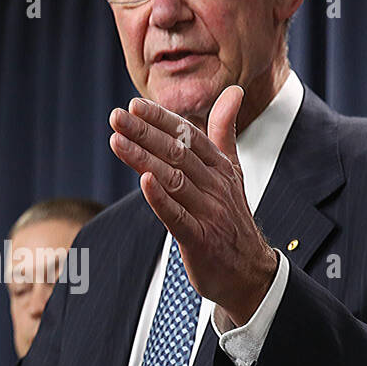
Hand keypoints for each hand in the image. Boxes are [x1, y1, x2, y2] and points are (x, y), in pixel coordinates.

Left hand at [108, 84, 276, 325]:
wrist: (250, 273)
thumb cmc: (232, 220)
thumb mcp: (232, 172)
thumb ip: (225, 133)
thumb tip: (234, 91)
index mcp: (221, 168)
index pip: (189, 136)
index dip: (162, 119)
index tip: (135, 104)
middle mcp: (216, 187)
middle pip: (178, 153)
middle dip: (144, 132)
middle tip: (116, 116)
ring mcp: (209, 213)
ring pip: (173, 179)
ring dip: (143, 158)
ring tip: (116, 140)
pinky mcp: (200, 240)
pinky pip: (177, 217)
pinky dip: (160, 198)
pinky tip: (143, 181)